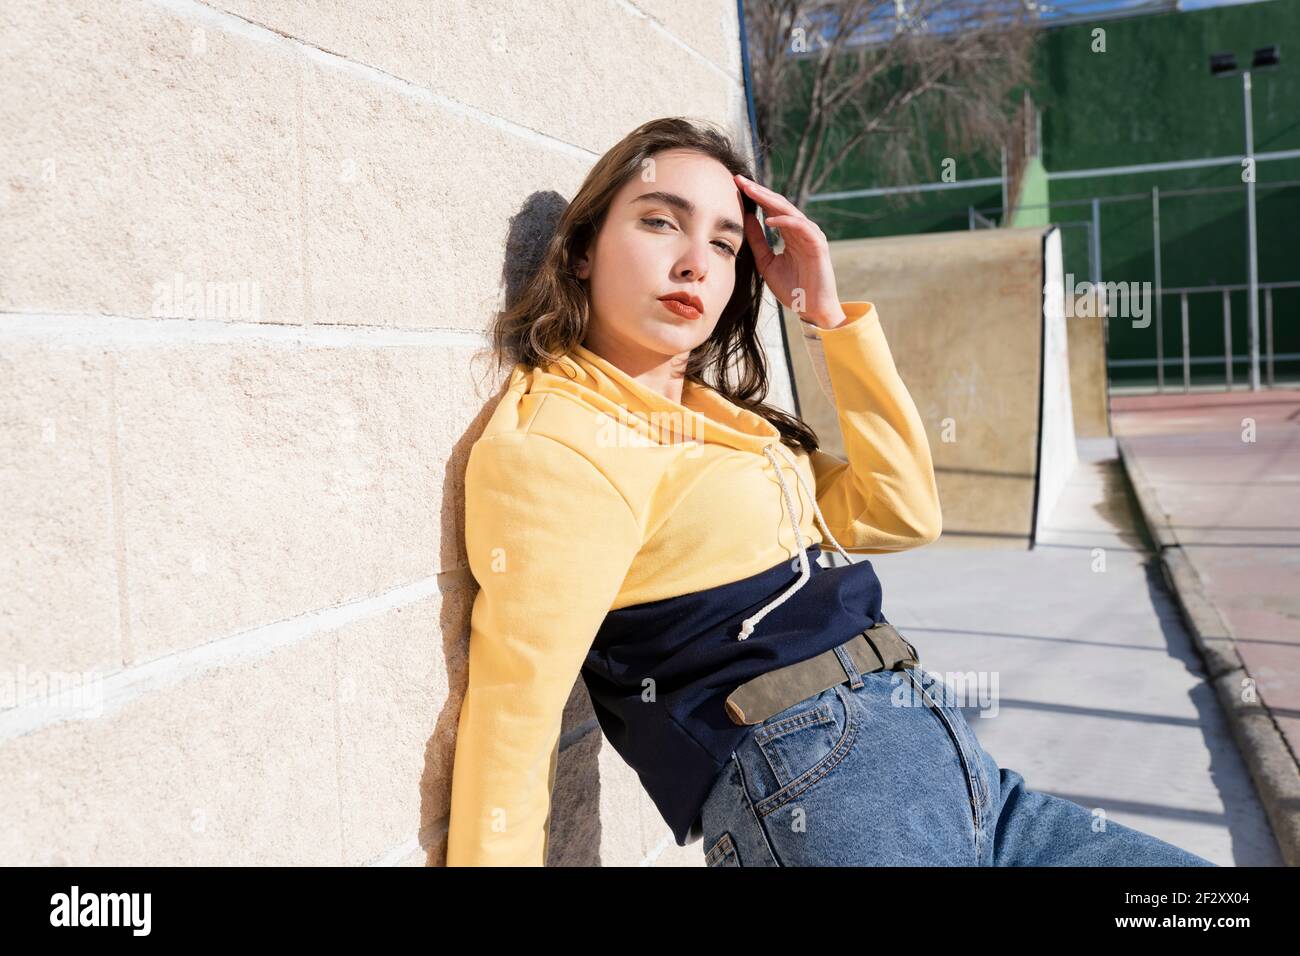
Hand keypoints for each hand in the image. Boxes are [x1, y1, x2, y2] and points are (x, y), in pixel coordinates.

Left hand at [735, 173, 846, 328]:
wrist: (811, 309)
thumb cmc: (791, 288)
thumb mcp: (766, 262)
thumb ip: (757, 241)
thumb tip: (746, 218)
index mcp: (790, 233)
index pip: (770, 209)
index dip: (754, 197)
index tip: (735, 185)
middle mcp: (801, 229)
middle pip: (778, 204)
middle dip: (758, 191)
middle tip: (739, 179)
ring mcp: (811, 235)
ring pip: (788, 210)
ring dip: (769, 200)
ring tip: (750, 191)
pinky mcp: (818, 245)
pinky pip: (801, 227)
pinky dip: (785, 222)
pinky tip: (768, 220)